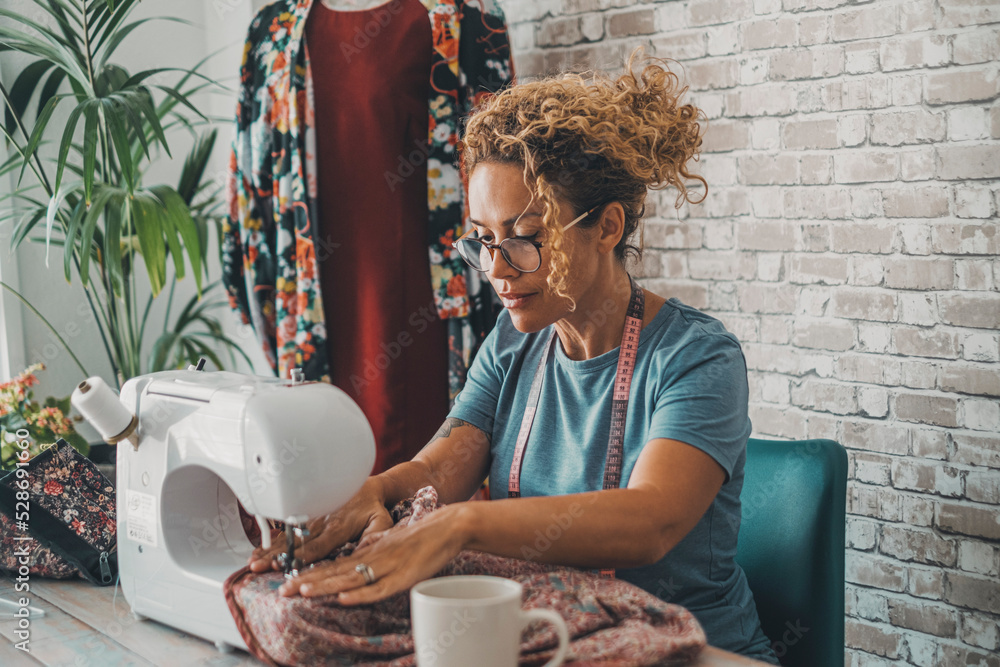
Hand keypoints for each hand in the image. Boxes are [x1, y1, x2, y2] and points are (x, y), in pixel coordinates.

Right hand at [247, 477, 393, 572]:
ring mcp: (311, 520)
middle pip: (295, 543)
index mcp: (338, 527)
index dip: (301, 556)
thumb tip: (366, 551)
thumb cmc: (374, 508)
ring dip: (269, 549)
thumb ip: (375, 536)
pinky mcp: (307, 517)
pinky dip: (272, 541)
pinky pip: (287, 530)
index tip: (285, 566)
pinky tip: (258, 550)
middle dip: (275, 556)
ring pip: (287, 537)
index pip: (317, 545)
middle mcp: (321, 523)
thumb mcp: (381, 521)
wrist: (367, 487)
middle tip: (258, 567)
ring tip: (252, 561)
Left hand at [277, 503, 469, 604]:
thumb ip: (373, 545)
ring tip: (304, 591)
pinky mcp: (404, 576)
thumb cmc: (422, 535)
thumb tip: (358, 551)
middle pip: (336, 572)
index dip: (310, 574)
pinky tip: (344, 597)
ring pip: (352, 578)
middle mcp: (373, 557)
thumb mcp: (391, 539)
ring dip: (327, 586)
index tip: (288, 581)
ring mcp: (388, 566)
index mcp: (369, 551)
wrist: (448, 525)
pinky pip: (379, 588)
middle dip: (308, 581)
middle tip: (283, 590)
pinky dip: (361, 593)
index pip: (334, 565)